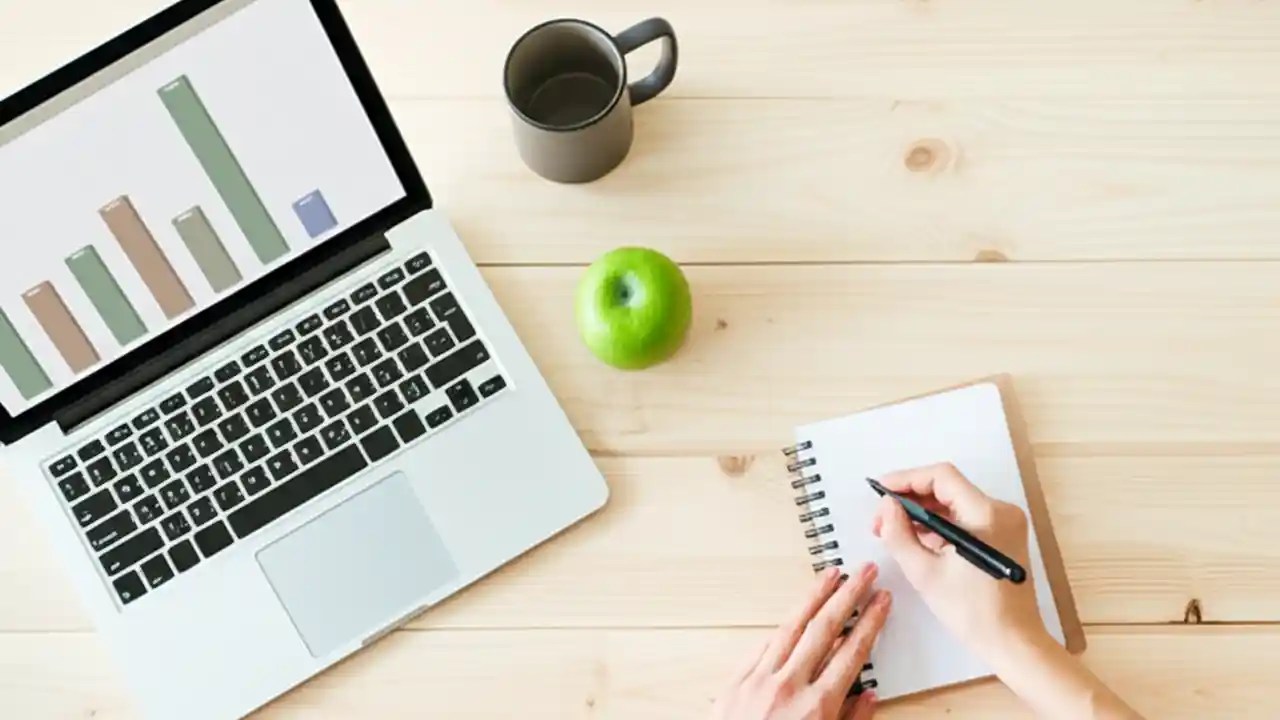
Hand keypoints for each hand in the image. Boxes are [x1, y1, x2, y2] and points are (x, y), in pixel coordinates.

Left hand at [711, 564, 890, 719]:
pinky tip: (792, 615)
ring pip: (790, 627)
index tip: (881, 602)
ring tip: (830, 576)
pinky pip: (761, 648)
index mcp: (817, 708)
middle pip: (824, 629)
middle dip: (848, 596)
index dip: (869, 623)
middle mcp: (787, 688)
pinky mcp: (733, 684)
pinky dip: (781, 629)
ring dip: (813, 598)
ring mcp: (757, 682)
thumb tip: (870, 697)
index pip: (852, 653)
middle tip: (864, 573)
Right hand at [871, 463, 1047, 661]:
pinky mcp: (1003, 535)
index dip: (906, 479)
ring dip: (924, 512)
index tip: (882, 490)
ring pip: (955, 502)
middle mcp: (1002, 511)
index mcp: (986, 515)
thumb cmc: (974, 613)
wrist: (1012, 641)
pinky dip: (941, 523)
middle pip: (948, 488)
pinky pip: (966, 517)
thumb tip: (886, 507)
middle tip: (882, 518)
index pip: (941, 477)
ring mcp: (1005, 523)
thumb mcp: (924, 572)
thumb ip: (898, 533)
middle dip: (911, 499)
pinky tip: (918, 538)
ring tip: (895, 530)